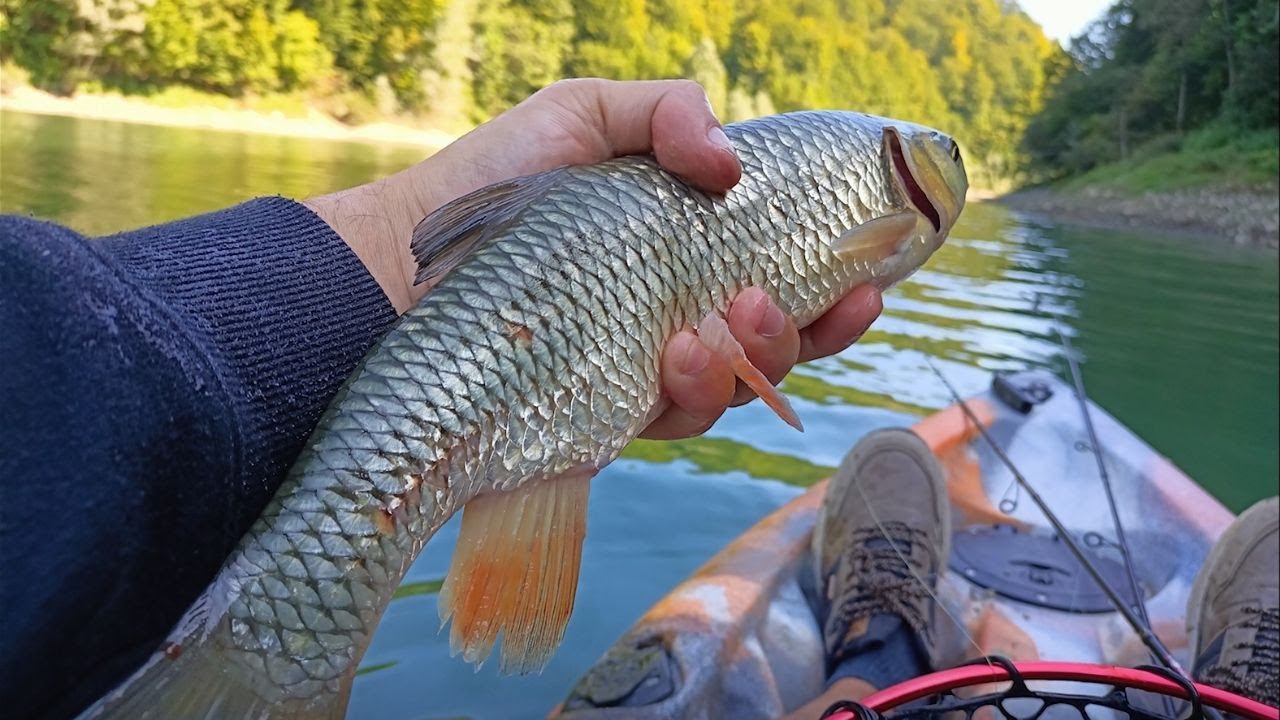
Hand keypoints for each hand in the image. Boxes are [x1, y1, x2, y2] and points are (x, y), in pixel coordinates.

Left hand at [304, 78, 882, 440]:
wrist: (404, 260)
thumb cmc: (494, 181)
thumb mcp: (583, 114)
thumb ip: (666, 112)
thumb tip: (731, 163)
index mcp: (687, 253)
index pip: (784, 275)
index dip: (838, 286)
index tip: (873, 277)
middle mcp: (677, 316)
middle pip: (778, 344)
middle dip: (812, 332)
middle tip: (809, 300)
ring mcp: (644, 371)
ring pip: (738, 388)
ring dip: (758, 360)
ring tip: (726, 321)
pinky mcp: (606, 415)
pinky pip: (675, 418)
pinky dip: (693, 392)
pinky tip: (679, 357)